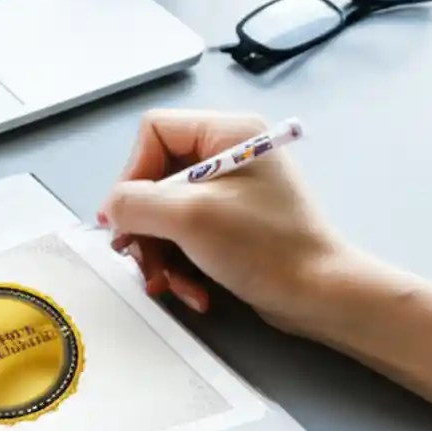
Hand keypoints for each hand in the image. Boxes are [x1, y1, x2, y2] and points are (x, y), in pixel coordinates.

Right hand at [98, 109, 352, 339]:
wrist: (321, 297)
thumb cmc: (268, 247)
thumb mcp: (189, 218)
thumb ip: (136, 204)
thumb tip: (109, 209)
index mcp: (226, 133)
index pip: (154, 133)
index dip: (132, 173)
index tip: (127, 216)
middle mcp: (227, 154)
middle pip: (153, 178)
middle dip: (145, 226)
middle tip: (142, 259)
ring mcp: (229, 191)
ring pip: (163, 213)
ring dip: (159, 253)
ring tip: (170, 283)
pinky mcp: (230, 224)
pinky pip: (183, 235)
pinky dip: (180, 264)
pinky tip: (192, 289)